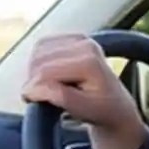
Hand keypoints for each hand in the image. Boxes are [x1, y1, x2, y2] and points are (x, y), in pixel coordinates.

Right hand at [22, 34, 141, 130]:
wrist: (116, 105)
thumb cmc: (101, 110)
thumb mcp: (82, 109)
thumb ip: (59, 96)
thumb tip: (34, 87)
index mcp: (88, 63)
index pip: (45, 71)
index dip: (33, 88)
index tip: (32, 101)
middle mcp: (86, 45)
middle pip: (39, 58)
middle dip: (34, 78)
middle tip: (41, 95)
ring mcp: (81, 39)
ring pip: (39, 49)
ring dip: (36, 69)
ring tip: (47, 85)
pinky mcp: (75, 38)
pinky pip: (44, 44)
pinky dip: (41, 59)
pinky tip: (51, 74)